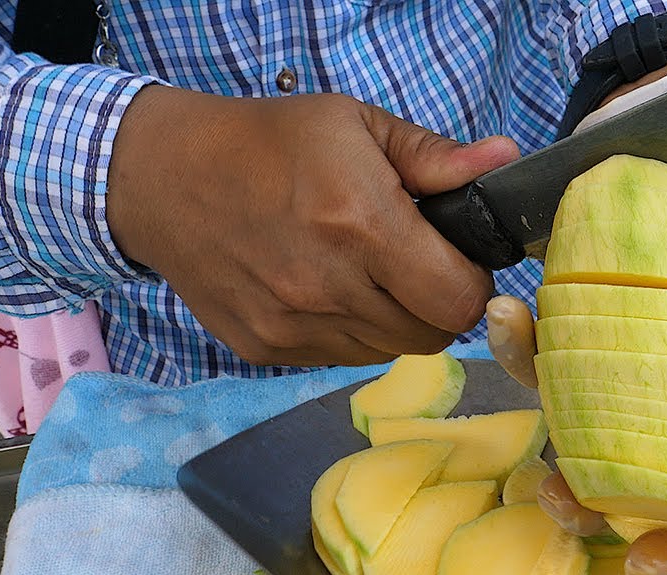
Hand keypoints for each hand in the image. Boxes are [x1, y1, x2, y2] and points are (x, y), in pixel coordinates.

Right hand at [106, 86, 519, 365]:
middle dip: (440, 304)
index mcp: (359, 223)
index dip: (472, 282)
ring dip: (397, 320)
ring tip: (368, 271)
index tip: (459, 258)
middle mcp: (327, 286)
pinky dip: (352, 332)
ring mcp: (293, 326)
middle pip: (432, 336)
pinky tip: (327, 288)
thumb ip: (436, 156)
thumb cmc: (267, 142)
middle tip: (417, 264)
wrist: (162, 178)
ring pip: (389, 352)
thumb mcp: (355, 125)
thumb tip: (504, 162)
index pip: (458, 299)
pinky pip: (342, 358)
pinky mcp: (267, 350)